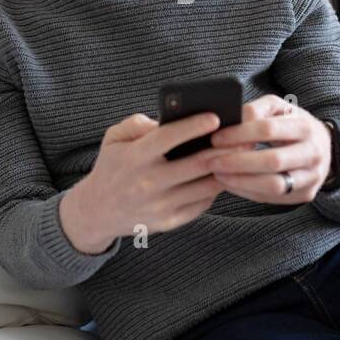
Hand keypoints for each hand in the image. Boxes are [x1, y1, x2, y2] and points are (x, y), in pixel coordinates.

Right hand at [62, 112, 225, 252]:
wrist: (97, 211)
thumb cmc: (112, 166)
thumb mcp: (113, 138)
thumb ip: (136, 123)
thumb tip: (164, 120)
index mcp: (135, 157)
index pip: (168, 138)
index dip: (194, 126)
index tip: (215, 116)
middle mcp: (148, 183)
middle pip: (196, 164)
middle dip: (223, 149)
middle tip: (241, 137)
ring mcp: (160, 205)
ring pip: (205, 186)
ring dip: (226, 170)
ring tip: (240, 156)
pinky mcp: (169, 222)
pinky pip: (201, 204)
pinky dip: (214, 189)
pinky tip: (222, 176)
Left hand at [205, 95, 331, 204]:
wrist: (323, 147)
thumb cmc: (291, 124)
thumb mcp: (278, 108)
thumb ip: (256, 110)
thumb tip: (230, 118)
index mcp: (306, 127)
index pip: (268, 130)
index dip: (239, 134)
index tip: (216, 138)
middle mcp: (314, 153)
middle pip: (273, 161)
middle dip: (237, 162)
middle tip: (211, 162)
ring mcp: (312, 177)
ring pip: (274, 185)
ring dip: (241, 181)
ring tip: (218, 175)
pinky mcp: (305, 195)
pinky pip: (272, 198)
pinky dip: (247, 191)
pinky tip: (230, 183)